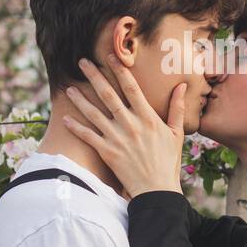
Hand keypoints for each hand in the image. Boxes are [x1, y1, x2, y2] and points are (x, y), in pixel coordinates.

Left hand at [62, 54, 185, 198]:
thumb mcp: (176, 133)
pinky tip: (65, 118)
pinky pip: (87, 136)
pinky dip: (75, 127)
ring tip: (69, 88)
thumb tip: (182, 86)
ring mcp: (116, 138)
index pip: (131, 87)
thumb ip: (177, 108)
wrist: (156, 190)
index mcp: (147, 117)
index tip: (109, 56)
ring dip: (80, 99)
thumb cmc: (168, 162)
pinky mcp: (107, 152)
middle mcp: (130, 124)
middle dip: (94, 76)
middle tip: (82, 62)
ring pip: (93, 113)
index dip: (119, 70)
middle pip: (108, 94)